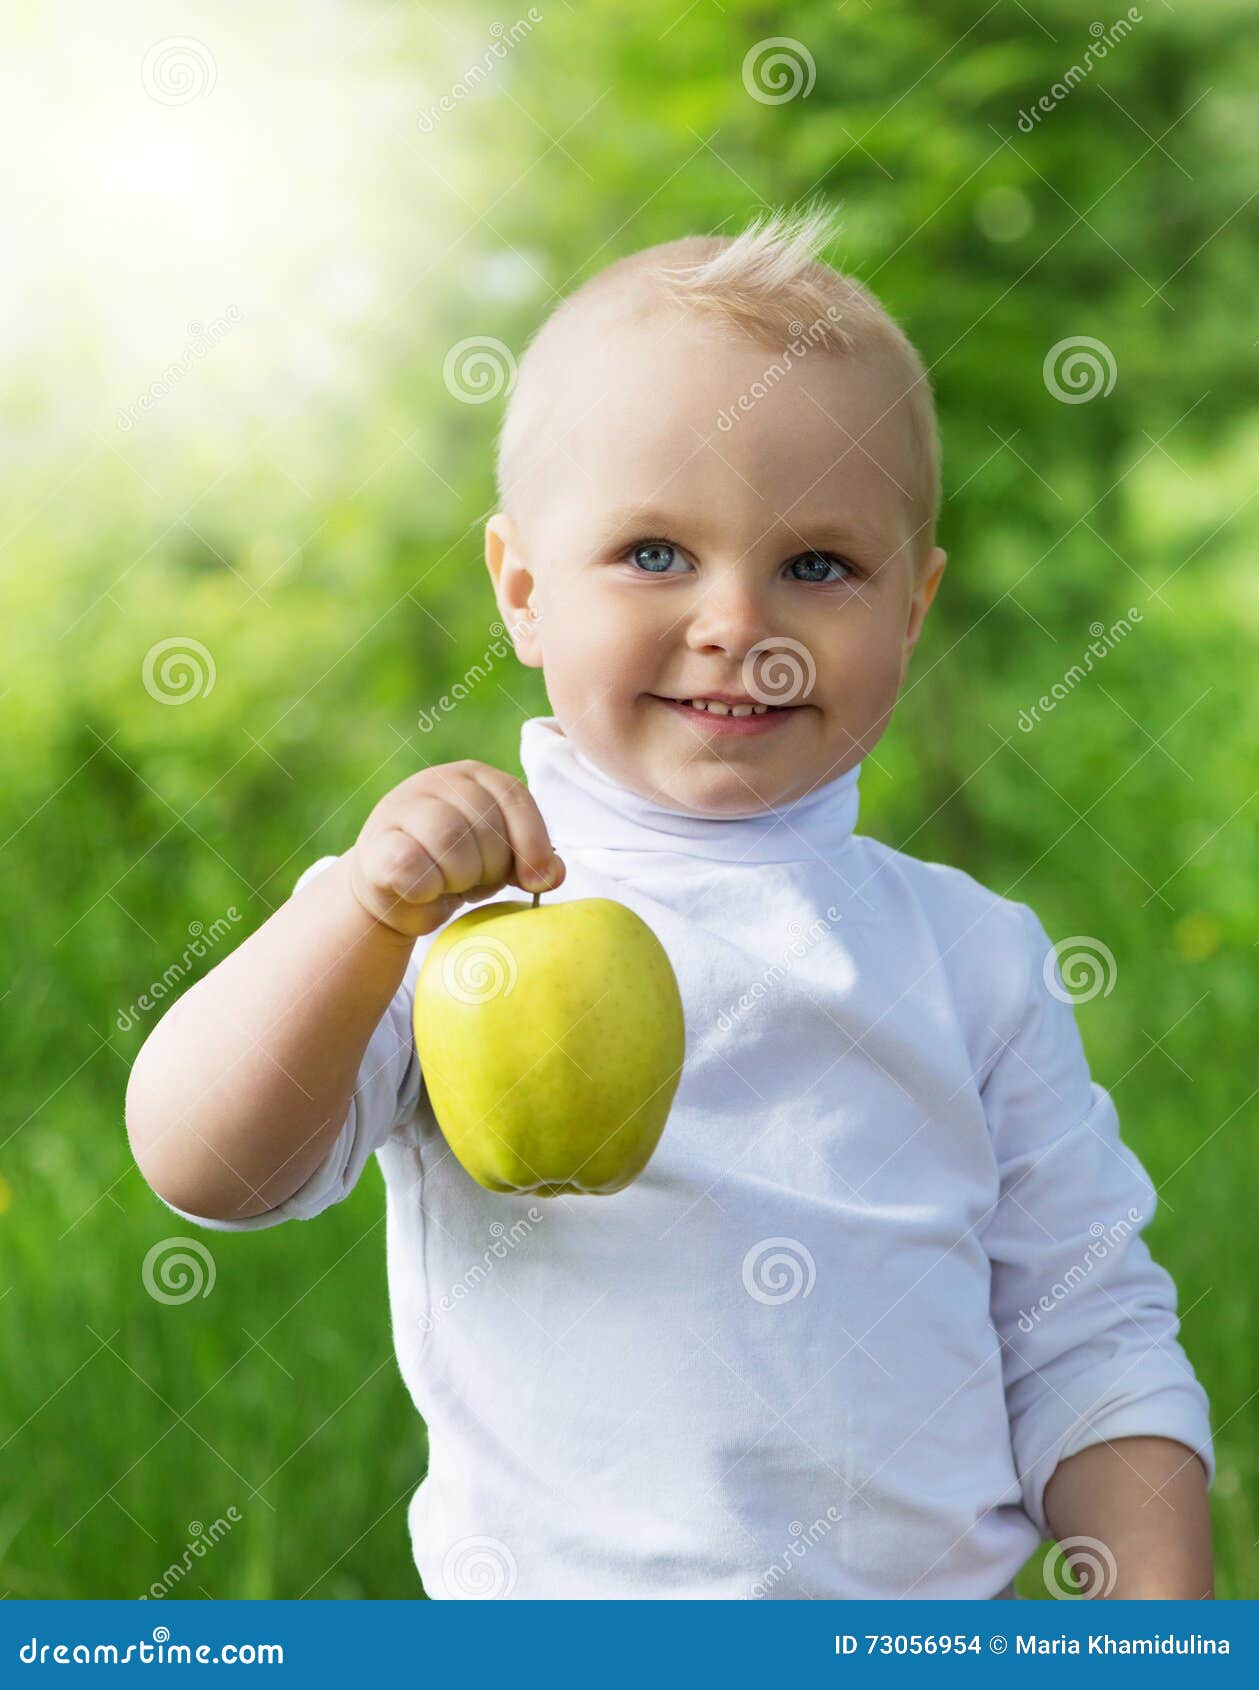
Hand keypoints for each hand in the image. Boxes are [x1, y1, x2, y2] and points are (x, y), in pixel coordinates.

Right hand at [347, 760, 564, 937]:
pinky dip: (426, 889)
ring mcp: (402, 808)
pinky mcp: (375, 844)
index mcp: (475, 776)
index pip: (514, 798)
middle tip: (475, 881)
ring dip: (458, 877)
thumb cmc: (454, 869)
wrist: (392, 892)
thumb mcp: (499, 861)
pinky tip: (424, 892)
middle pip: (483, 825)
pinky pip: (410, 866)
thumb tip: (554, 875)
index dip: (531, 842)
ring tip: (450, 884)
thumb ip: (529, 862)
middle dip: (490, 867)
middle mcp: (438, 781)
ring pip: (448, 841)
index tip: (536, 880)